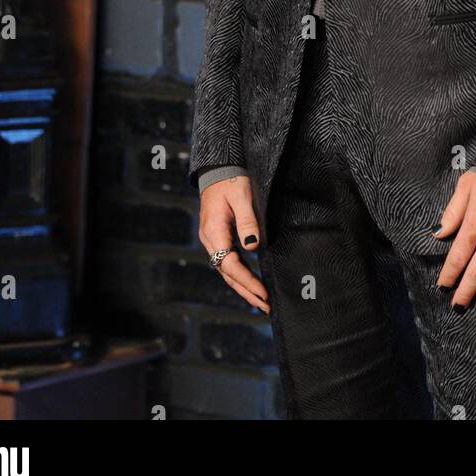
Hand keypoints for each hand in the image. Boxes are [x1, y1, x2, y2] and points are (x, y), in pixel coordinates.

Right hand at [199, 176, 269, 314]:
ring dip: (243, 287)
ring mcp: (213, 240)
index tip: (263, 293)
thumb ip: (247, 222)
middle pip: (228, 273)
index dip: (247, 281)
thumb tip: (253, 247)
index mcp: (214, 231)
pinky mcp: (218, 237)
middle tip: (265, 306)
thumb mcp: (242, 196)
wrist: (218, 169)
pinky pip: (229, 262)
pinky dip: (240, 275)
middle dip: (246, 291)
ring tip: (261, 301)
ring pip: (227, 270)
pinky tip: (250, 283)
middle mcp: (210, 240)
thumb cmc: (230, 179)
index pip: (230, 265)